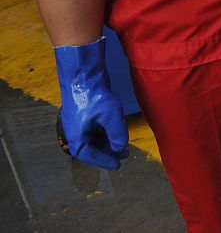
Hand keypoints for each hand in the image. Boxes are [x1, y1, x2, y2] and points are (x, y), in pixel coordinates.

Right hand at [54, 38, 128, 169]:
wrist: (83, 76)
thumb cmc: (94, 98)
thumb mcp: (111, 118)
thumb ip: (117, 135)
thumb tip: (120, 147)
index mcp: (77, 138)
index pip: (91, 156)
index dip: (105, 161)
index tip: (118, 165)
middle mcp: (75, 132)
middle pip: (92, 148)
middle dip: (108, 152)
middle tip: (124, 155)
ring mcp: (79, 122)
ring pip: (93, 138)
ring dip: (107, 142)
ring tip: (122, 145)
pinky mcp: (83, 113)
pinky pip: (93, 129)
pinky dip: (104, 133)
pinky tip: (115, 131)